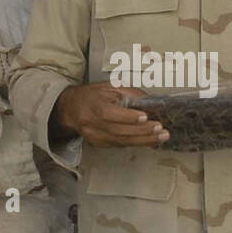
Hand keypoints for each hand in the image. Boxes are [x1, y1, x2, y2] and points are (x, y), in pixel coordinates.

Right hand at [53, 83, 169, 146]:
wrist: (71, 109)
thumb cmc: (92, 96)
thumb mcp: (109, 87)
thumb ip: (130, 93)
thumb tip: (150, 100)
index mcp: (93, 105)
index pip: (110, 114)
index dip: (127, 117)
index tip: (145, 117)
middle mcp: (92, 123)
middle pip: (119, 131)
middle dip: (142, 131)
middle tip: (160, 129)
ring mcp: (95, 136)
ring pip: (121, 141)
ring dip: (144, 140)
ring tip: (160, 137)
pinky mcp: (99, 143)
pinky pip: (120, 145)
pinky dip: (136, 143)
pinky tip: (150, 141)